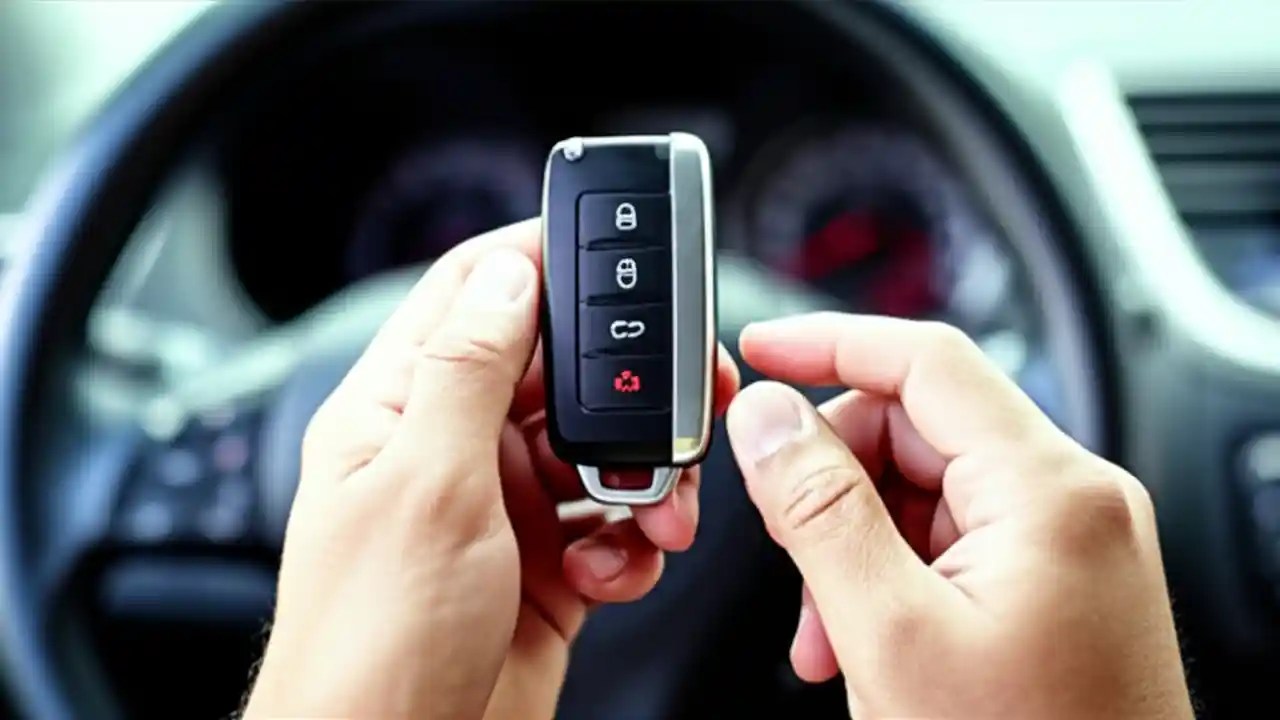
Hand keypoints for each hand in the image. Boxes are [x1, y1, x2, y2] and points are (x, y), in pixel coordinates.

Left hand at [242, 219, 738, 719]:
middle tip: (684, 394)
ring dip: (643, 475)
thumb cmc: (372, 644)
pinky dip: (632, 541)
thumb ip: (471, 371)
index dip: (540, 259)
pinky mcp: (545, 568)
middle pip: (558, 372)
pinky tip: (614, 567)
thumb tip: (510, 272)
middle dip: (625, 385)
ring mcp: (500, 511)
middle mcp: (450, 451)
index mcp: (397, 410)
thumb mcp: (428, 485)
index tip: (613, 248)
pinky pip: (613, 525)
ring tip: (657, 509)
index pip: (472, 294)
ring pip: (599, 450)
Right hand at [725, 313, 1192, 718]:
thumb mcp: (889, 635)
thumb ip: (819, 510)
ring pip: (921, 488)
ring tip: (830, 628)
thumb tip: (768, 416)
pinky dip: (889, 575)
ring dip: (853, 543)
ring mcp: (1068, 543)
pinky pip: (948, 540)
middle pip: (916, 427)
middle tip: (788, 548)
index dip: (828, 343)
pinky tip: (863, 637)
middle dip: (834, 481)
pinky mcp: (1054, 583)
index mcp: (1050, 491)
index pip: (925, 361)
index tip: (758, 348)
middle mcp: (1073, 502)